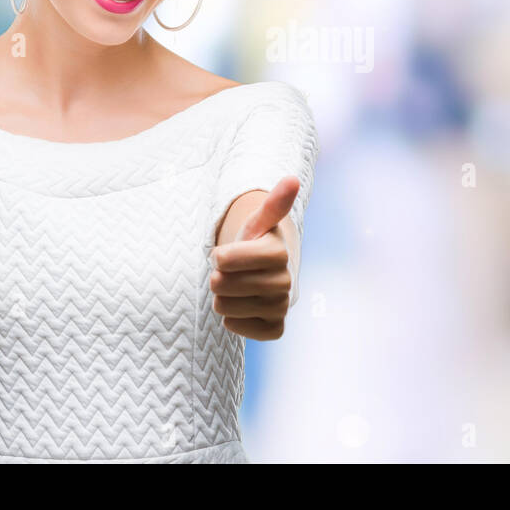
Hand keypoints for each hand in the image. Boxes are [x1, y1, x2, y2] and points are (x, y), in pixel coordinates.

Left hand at [211, 176, 300, 340]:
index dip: (219, 257)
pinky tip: (242, 308)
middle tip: (228, 273)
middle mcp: (285, 282)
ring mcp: (281, 307)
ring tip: (235, 289)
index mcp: (278, 252)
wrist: (267, 275)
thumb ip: (272, 204)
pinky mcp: (275, 328)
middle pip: (222, 285)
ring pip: (225, 309)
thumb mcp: (257, 222)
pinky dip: (233, 321)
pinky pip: (239, 329)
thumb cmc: (256, 244)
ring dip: (222, 299)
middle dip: (217, 278)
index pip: (225, 260)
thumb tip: (292, 179)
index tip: (223, 254)